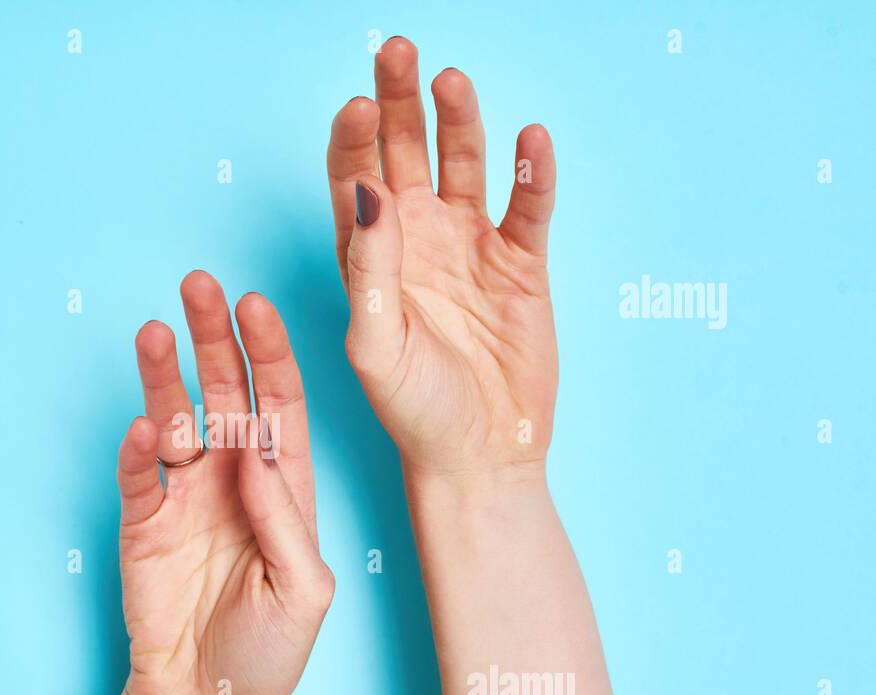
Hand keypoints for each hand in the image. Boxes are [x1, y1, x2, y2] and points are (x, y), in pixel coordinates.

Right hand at [115, 270, 333, 694]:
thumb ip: (286, 521)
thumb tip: (258, 455)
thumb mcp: (304, 592)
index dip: (270, 351)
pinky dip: (138, 449)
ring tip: (156, 332)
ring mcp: (186, 497)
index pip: (280, 402)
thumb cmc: (268, 654)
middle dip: (214, 338)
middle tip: (199, 285)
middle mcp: (235, 479)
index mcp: (285, 487)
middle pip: (226, 391)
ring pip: (176, 418)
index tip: (257, 303)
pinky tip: (145, 426)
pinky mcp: (144, 522)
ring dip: (165, 377)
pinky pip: (139, 475)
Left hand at [326, 37, 558, 482]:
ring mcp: (469, 246)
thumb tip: (367, 189)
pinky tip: (531, 137)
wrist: (480, 454)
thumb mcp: (376, 345)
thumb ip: (370, 268)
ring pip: (464, 165)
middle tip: (395, 51)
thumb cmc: (414, 409)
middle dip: (397, 102)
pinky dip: (532, 173)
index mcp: (368, 257)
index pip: (351, 180)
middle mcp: (415, 239)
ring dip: (459, 122)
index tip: (354, 106)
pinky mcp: (521, 263)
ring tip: (450, 81)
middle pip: (403, 153)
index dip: (351, 139)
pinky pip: (527, 207)